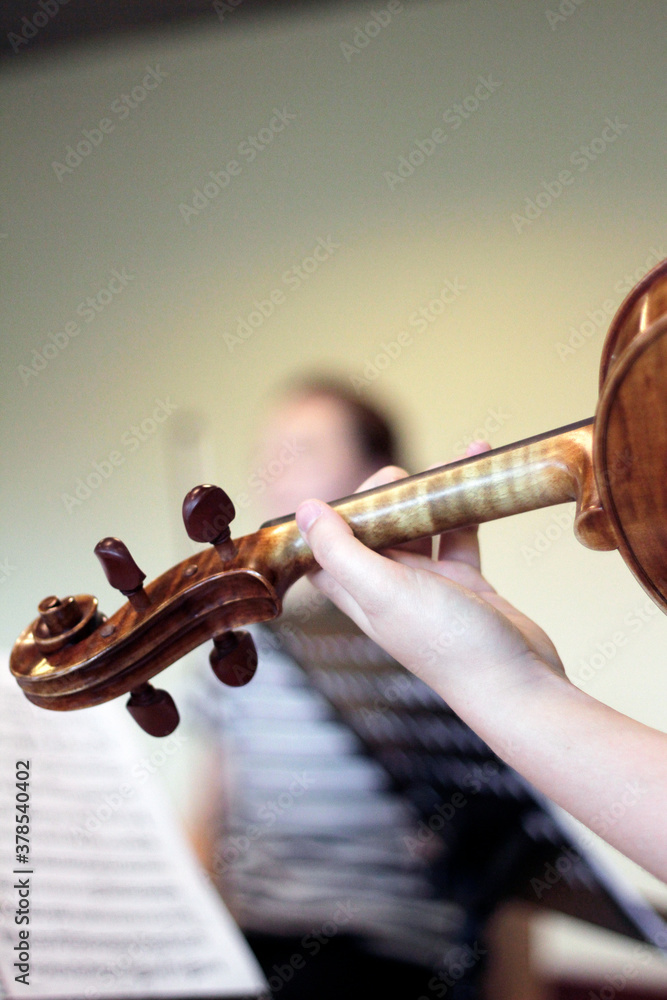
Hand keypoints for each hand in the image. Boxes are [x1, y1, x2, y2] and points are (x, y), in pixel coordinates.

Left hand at [294, 444, 565, 714]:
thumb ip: (341, 551)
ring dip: (429, 494)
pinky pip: (460, 533)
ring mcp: (430, 586)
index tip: (347, 490)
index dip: (327, 518)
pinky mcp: (467, 583)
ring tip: (449, 463)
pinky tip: (480, 477)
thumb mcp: (386, 591)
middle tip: (402, 474)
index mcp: (360, 596)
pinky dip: (467, 506)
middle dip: (385, 496)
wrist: (519, 685)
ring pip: (420, 527)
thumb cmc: (450, 645)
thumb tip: (305, 509)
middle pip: (374, 531)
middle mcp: (389, 590)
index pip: (324, 551)